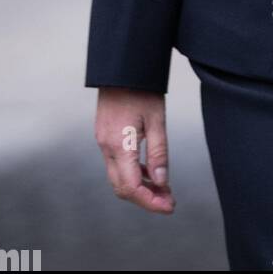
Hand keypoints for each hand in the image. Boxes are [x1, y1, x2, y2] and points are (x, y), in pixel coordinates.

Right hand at [94, 87, 175, 212]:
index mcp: (119, 144)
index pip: (131, 187)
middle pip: (122, 187)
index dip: (151, 201)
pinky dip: (133, 173)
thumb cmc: (142, 89)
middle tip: (169, 200)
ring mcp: (103, 142)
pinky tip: (150, 171)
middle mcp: (106, 147)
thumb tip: (161, 182)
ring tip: (163, 188)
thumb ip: (158, 153)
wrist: (122, 67)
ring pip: (118, 177)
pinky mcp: (105, 136)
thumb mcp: (157, 120)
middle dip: (145, 198)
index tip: (169, 206)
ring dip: (139, 187)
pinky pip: (116, 164)